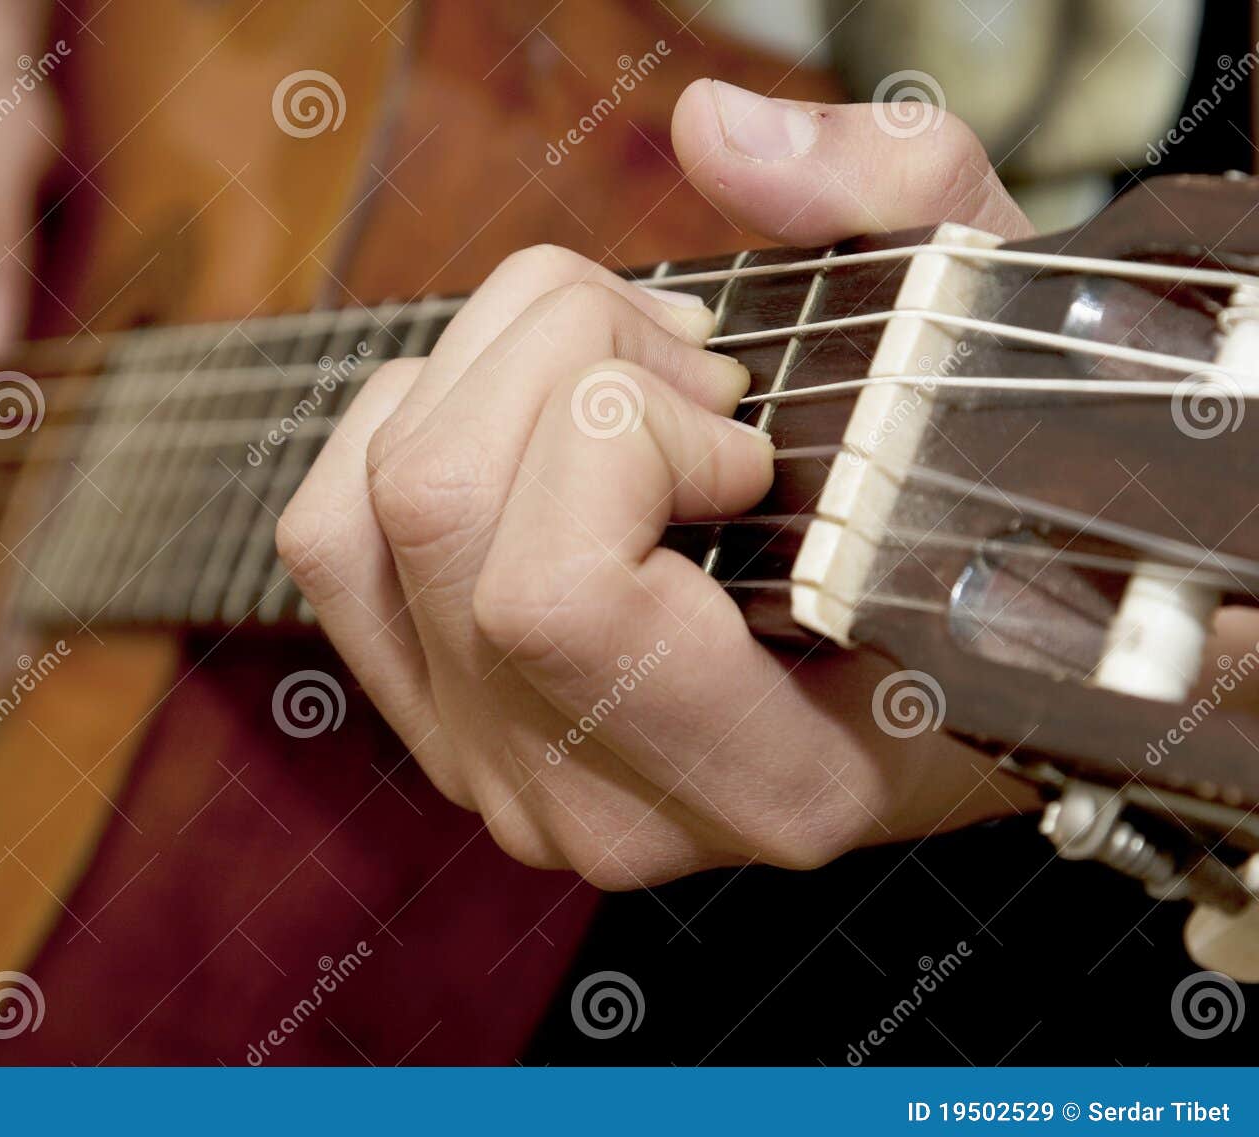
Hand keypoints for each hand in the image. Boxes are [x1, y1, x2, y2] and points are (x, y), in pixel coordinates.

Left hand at [278, 82, 1037, 886]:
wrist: (946, 648)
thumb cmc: (981, 520)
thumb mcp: (1000, 359)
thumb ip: (909, 211)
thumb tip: (713, 136)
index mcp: (770, 782)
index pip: (556, 597)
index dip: (633, 440)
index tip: (749, 442)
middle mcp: (604, 806)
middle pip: (439, 507)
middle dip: (567, 350)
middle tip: (695, 369)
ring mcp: (502, 767)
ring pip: (374, 504)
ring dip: (494, 368)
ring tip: (627, 383)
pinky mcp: (438, 712)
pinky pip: (330, 535)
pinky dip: (412, 418)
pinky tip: (531, 421)